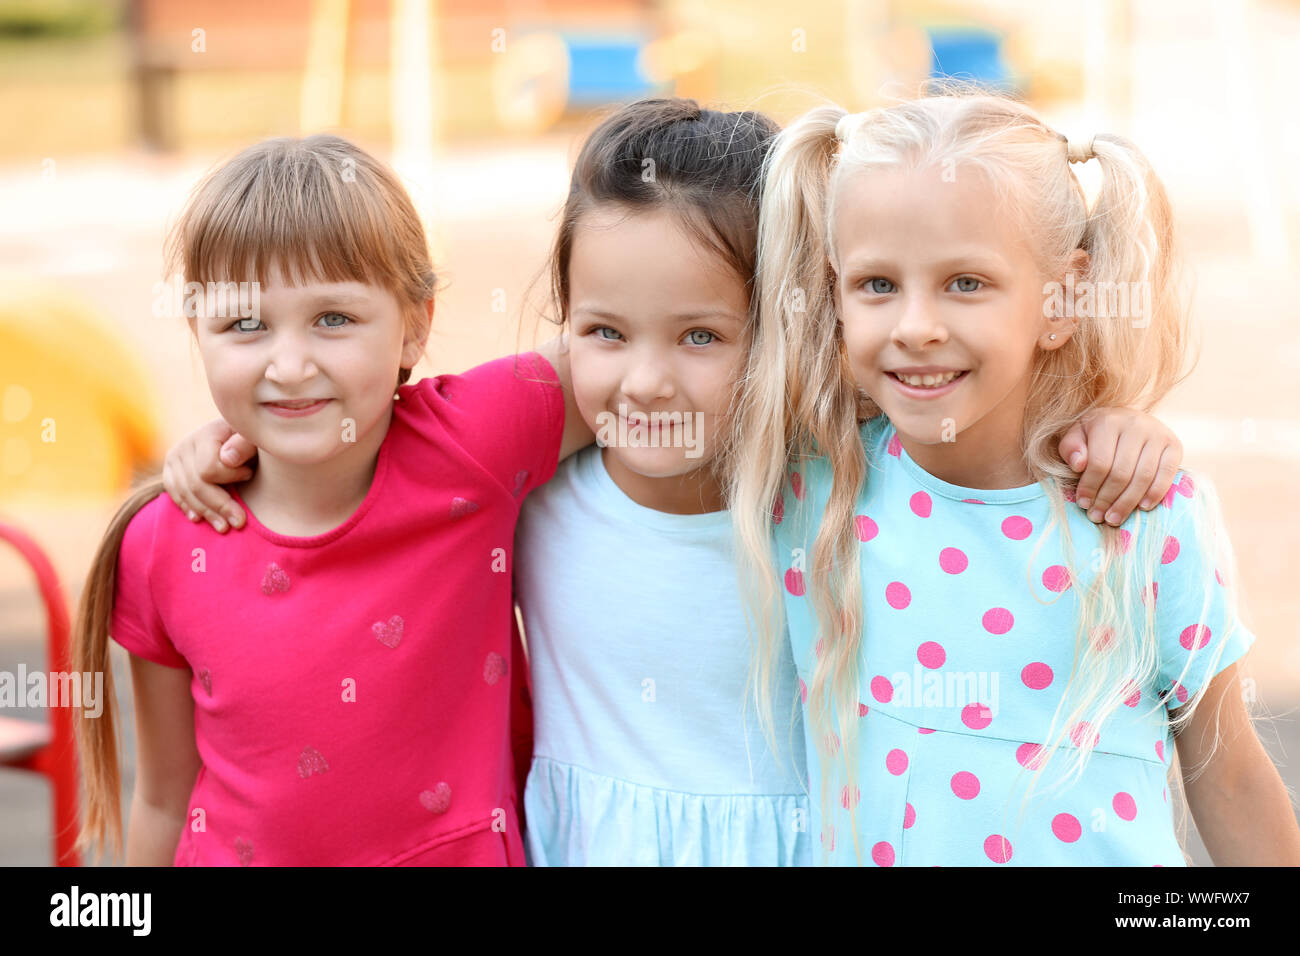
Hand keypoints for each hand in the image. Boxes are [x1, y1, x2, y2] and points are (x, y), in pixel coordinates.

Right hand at [161, 419, 258, 532]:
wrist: (240, 437)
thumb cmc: (253, 441)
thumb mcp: (256, 439)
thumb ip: (245, 445)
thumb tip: (227, 458)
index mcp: (208, 433)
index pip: (209, 467)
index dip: (231, 476)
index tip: (250, 474)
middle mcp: (187, 443)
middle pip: (196, 484)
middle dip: (220, 505)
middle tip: (239, 522)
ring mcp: (175, 457)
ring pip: (185, 492)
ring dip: (206, 512)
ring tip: (224, 527)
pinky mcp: (171, 469)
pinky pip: (174, 492)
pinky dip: (187, 506)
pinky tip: (198, 519)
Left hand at [1057, 408, 1181, 524]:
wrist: (1125, 420)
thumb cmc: (1095, 434)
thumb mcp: (1076, 436)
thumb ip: (1071, 448)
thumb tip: (1078, 464)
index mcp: (1108, 421)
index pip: (1099, 462)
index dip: (1090, 487)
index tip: (1083, 503)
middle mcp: (1136, 424)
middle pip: (1121, 472)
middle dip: (1107, 499)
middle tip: (1097, 516)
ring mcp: (1158, 434)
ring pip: (1143, 476)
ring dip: (1127, 502)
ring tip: (1114, 518)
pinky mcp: (1174, 445)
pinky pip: (1166, 474)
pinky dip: (1155, 493)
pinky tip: (1142, 507)